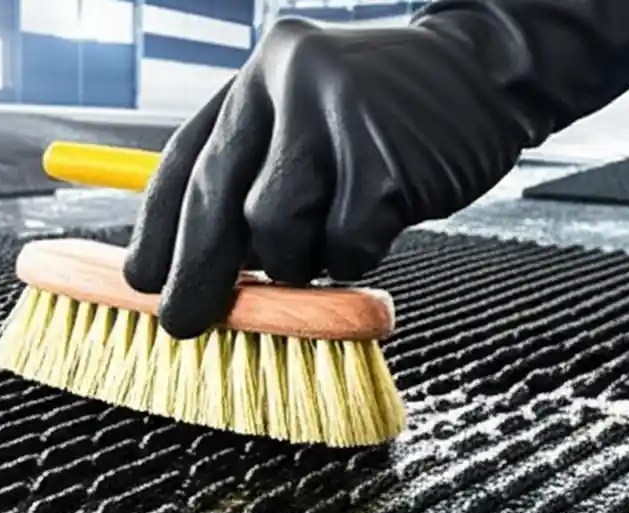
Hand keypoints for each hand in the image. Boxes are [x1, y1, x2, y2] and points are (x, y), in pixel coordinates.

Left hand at [126, 0, 628, 338]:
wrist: (486, 74)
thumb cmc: (393, 117)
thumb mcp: (314, 126)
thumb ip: (264, 180)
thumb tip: (206, 272)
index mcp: (260, 77)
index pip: (188, 160)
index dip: (158, 230)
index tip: (142, 282)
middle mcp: (285, 83)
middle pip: (217, 199)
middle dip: (197, 275)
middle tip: (185, 323)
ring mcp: (334, 116)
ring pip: (276, 230)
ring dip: (298, 261)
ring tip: (331, 242)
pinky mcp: (384, 158)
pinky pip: (344, 244)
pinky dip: (355, 256)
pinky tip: (377, 227)